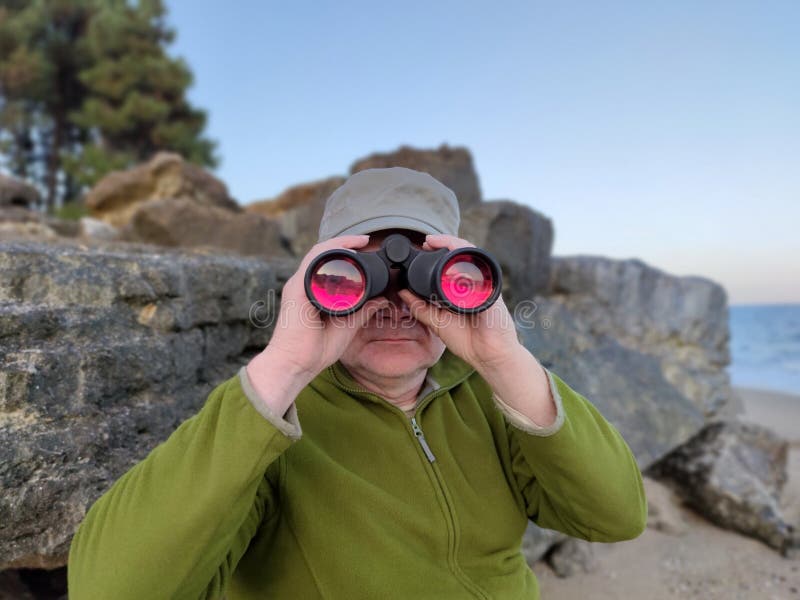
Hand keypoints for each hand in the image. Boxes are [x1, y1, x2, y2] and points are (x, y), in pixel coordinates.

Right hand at [262, 234, 390, 379]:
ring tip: (361, 241)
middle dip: (347, 244)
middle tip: (368, 240)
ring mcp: (298, 285)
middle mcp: (304, 285)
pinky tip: (346, 250)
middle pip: (324, 254)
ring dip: (340, 243)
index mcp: (314, 292)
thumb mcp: (347, 326)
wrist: (294, 364)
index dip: (349, 254)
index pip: (330, 265)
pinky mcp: (296, 289)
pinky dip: (329, 252)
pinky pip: (312, 262)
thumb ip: (363, 311)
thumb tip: (382, 299)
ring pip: (319, 253)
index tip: (369, 250)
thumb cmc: (314, 350)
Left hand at [398, 233, 523, 373]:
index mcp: (461, 289)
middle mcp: (473, 283)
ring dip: (452, 244)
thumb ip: (420, 307)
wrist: (487, 355)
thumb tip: (402, 292)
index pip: (449, 265)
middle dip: (443, 244)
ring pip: (470, 255)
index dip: (436, 254)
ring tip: (434, 242)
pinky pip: (480, 266)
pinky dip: (466, 258)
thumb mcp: (436, 321)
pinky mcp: (491, 288)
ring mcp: (483, 284)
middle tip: (426, 241)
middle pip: (460, 255)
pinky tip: (452, 254)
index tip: (421, 248)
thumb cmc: (467, 340)